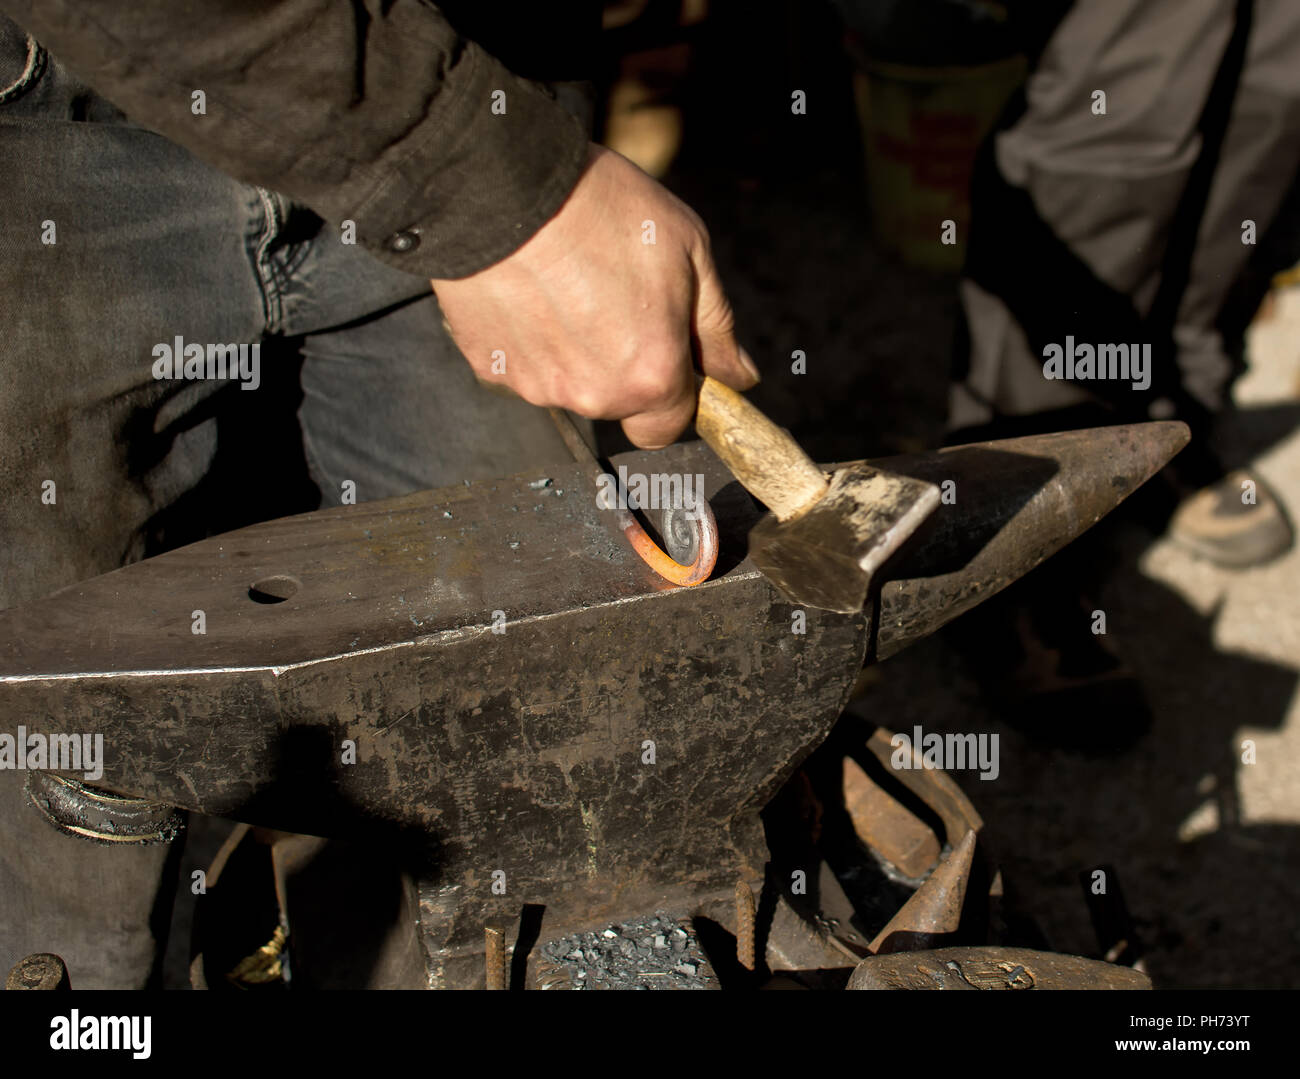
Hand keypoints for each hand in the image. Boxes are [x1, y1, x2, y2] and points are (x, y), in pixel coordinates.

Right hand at [431, 143, 758, 448]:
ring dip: (575, 352)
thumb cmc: (602, 208)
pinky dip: (531, 341)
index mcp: (651, 375)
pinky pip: (523, 367)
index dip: (670, 394)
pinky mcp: (492, 369)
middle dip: (622, 365)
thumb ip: (716, 328)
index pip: (666, 427)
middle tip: (613, 297)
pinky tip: (531, 290)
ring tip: (567, 284)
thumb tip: (738, 377)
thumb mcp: (688, 250)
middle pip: (617, 404)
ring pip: (568, 385)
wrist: (502, 183)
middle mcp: (594, 395)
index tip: (665, 357)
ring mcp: (537, 387)